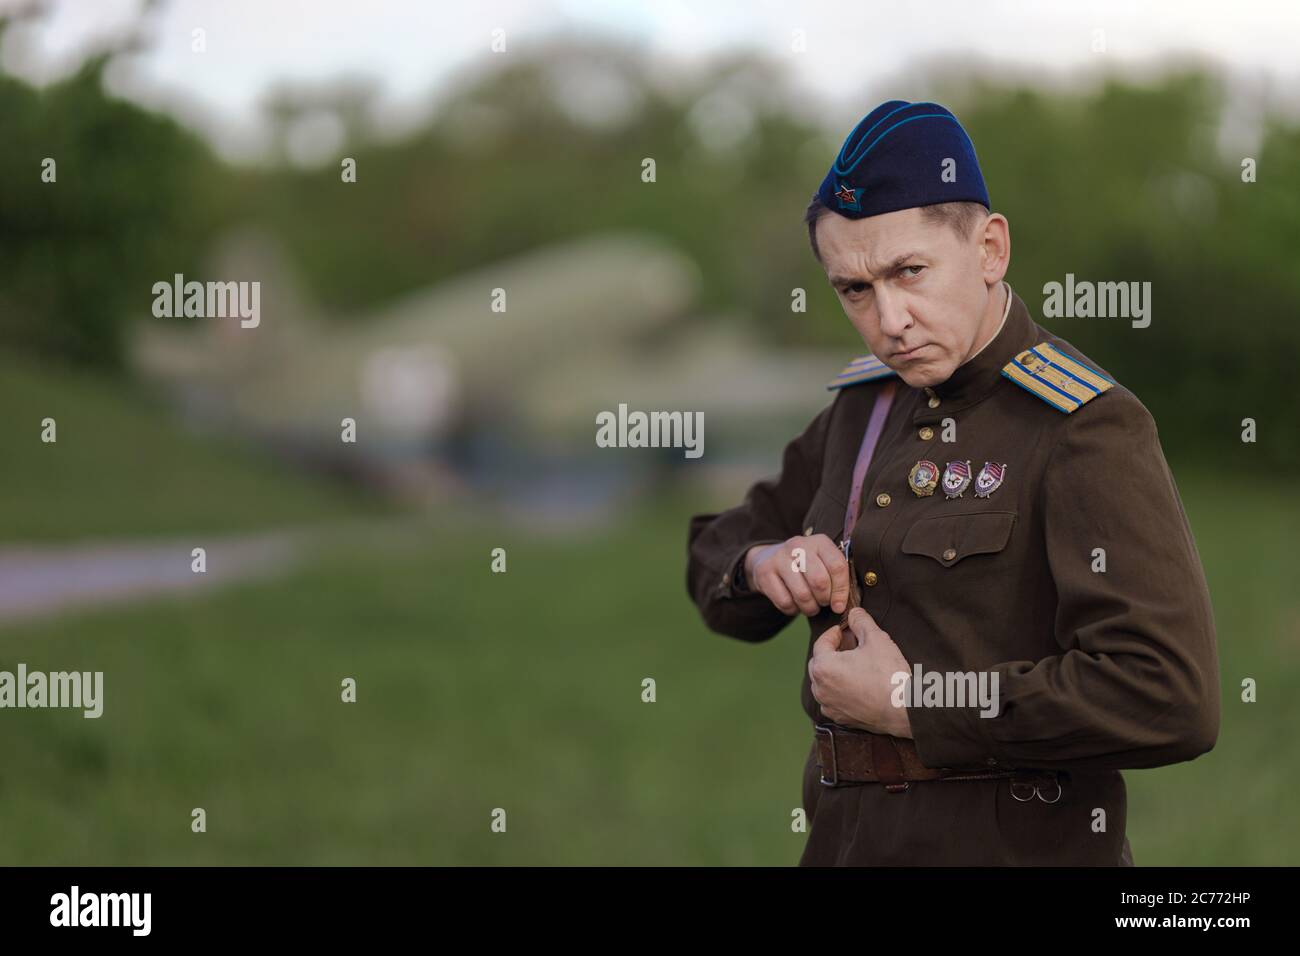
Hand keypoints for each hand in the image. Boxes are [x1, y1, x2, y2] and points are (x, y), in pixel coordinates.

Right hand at [745, 534, 849, 615]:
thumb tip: (849, 603)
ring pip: (802, 594)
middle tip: (822, 603)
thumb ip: (838, 577)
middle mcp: (798, 545)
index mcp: (819, 541)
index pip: (837, 566)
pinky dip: (792, 610)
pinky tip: (794, 604)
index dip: (841, 590)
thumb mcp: (822, 562)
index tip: (839, 605)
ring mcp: (779, 557)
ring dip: (809, 608)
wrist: (768, 558)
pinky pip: (784, 602)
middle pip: (819, 582)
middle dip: (824, 600)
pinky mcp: (764, 572)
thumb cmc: (805, 566)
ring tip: (810, 606)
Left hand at [808, 608, 912, 737]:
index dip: (833, 633)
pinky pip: (833, 699)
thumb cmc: (888, 674)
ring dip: (834, 672)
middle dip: (832, 652)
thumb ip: (861, 622)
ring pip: (824, 683)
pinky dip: (839, 690)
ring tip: (853, 664)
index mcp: (823, 667)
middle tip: (849, 645)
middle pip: (819, 663)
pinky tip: (856, 685)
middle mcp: (820, 688)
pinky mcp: (840, 718)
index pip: (821, 643)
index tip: (845, 630)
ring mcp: (829, 705)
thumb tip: (854, 613)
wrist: (904, 709)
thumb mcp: (876, 639)